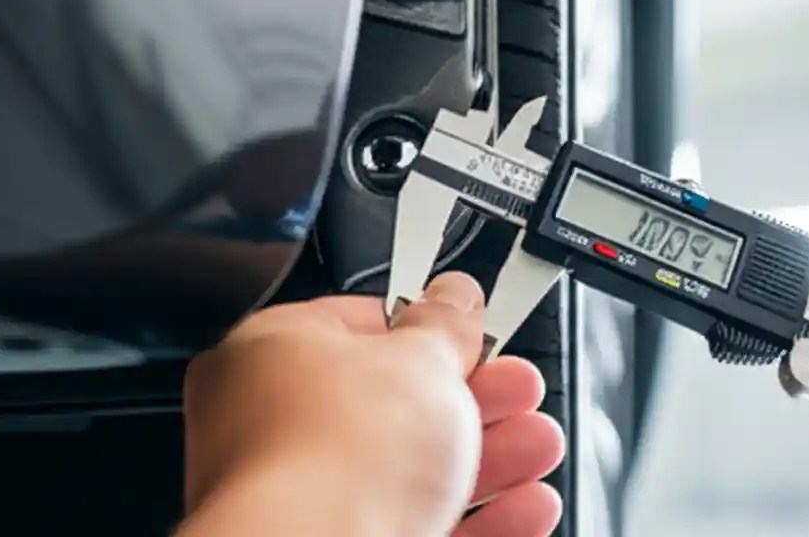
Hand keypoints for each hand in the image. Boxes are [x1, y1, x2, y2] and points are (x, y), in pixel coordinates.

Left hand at [178, 272, 565, 536]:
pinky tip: (525, 506)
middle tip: (520, 389)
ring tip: (538, 445)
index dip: (430, 327)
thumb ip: (444, 325)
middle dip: (478, 398)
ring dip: (492, 458)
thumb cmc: (337, 454)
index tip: (478, 332)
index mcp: (270, 356)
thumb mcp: (419, 361)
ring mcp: (302, 496)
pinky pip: (419, 524)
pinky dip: (481, 518)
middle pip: (394, 405)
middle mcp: (274, 428)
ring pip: (411, 472)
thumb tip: (455, 295)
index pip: (358, 326)